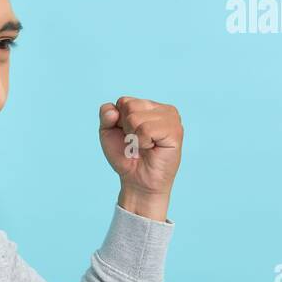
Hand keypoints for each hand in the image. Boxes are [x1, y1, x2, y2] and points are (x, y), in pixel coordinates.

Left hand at [98, 96, 182, 220]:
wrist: (136, 180)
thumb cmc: (125, 156)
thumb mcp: (108, 133)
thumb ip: (106, 116)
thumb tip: (113, 110)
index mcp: (149, 106)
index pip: (124, 101)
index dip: (119, 121)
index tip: (128, 135)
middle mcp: (163, 109)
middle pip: (130, 106)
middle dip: (126, 128)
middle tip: (136, 142)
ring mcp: (171, 119)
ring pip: (136, 117)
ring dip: (134, 137)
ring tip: (144, 146)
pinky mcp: (175, 131)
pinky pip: (146, 129)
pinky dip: (142, 142)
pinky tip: (151, 148)